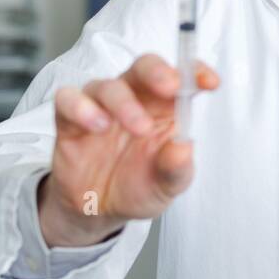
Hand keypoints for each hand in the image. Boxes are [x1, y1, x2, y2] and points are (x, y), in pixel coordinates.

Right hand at [40, 53, 219, 246]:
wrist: (100, 211)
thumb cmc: (140, 186)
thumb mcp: (167, 185)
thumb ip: (176, 169)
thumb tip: (183, 149)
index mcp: (166, 108)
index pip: (183, 77)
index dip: (195, 72)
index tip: (210, 82)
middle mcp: (136, 99)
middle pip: (144, 67)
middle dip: (157, 71)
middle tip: (169, 87)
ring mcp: (102, 107)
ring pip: (108, 85)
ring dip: (123, 102)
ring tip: (137, 127)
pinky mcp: (71, 120)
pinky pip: (68, 99)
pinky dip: (81, 107)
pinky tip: (95, 125)